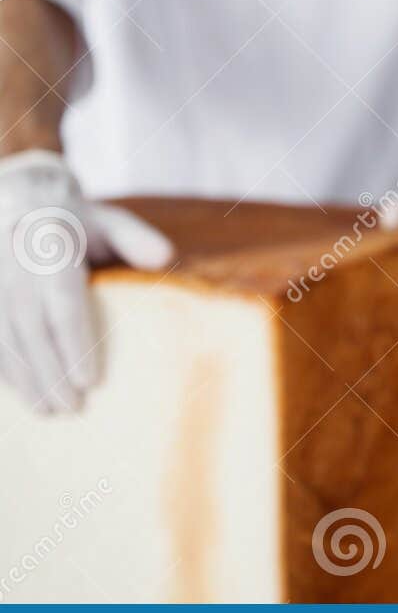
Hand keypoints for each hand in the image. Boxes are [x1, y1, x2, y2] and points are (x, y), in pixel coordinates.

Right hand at [0, 151, 172, 413]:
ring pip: (3, 338)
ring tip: (48, 410)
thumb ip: (136, 240)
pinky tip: (20, 392)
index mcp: (50, 246)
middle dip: (50, 373)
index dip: (74, 346)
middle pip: (30, 329)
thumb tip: (167, 258)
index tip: (91, 382)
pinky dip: (3, 367)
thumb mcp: (110, 222)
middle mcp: (13, 265)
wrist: (21, 202)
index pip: (62, 305)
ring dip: (24, 378)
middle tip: (73, 408)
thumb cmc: (79, 223)